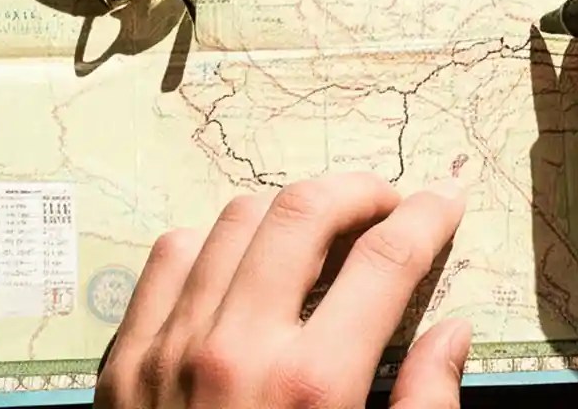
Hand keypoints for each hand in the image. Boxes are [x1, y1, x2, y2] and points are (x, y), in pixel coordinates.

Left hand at [94, 173, 468, 408]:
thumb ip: (426, 406)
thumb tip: (453, 331)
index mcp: (314, 385)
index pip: (387, 257)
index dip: (429, 216)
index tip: (447, 200)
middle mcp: (237, 350)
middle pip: (304, 213)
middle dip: (359, 189)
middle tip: (387, 202)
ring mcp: (169, 350)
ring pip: (235, 221)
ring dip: (290, 212)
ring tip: (321, 234)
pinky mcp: (123, 363)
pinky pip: (171, 257)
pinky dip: (216, 241)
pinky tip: (244, 265)